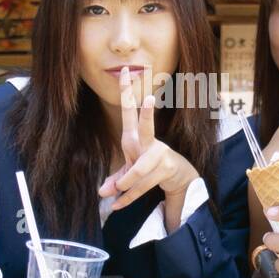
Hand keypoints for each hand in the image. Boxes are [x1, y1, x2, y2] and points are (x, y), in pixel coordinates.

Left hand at [99, 68, 198, 209]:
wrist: (176, 176)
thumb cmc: (148, 166)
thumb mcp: (129, 170)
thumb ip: (115, 179)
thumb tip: (102, 193)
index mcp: (135, 137)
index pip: (129, 110)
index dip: (127, 91)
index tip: (125, 72)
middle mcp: (148, 143)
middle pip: (147, 127)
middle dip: (146, 114)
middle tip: (148, 99)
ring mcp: (158, 155)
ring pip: (139, 170)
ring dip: (126, 183)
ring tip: (114, 194)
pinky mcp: (164, 170)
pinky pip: (142, 186)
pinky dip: (128, 197)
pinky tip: (117, 205)